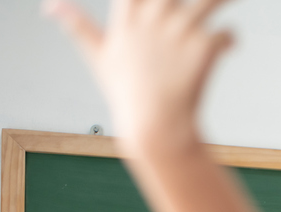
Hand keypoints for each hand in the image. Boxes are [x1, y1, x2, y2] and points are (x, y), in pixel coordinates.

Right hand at [45, 0, 233, 152]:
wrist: (155, 129)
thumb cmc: (127, 94)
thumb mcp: (97, 55)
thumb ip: (76, 24)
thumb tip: (49, 5)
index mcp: (128, 15)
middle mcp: (153, 17)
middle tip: (216, 0)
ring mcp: (179, 32)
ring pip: (210, 0)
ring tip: (231, 0)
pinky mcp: (202, 49)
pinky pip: (225, 35)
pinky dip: (230, 39)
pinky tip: (229, 46)